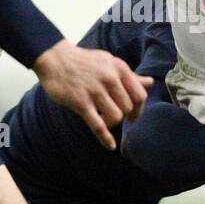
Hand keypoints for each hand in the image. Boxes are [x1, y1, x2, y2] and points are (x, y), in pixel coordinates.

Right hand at [34, 40, 151, 150]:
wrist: (54, 58)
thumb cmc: (83, 61)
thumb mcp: (109, 62)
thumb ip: (129, 75)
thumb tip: (150, 82)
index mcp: (119, 68)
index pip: (139, 95)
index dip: (139, 109)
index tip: (133, 116)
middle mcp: (109, 79)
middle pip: (128, 108)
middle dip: (123, 116)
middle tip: (114, 116)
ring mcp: (95, 91)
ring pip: (115, 117)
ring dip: (112, 123)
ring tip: (104, 120)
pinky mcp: (80, 102)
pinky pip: (97, 125)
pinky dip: (105, 138)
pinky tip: (110, 146)